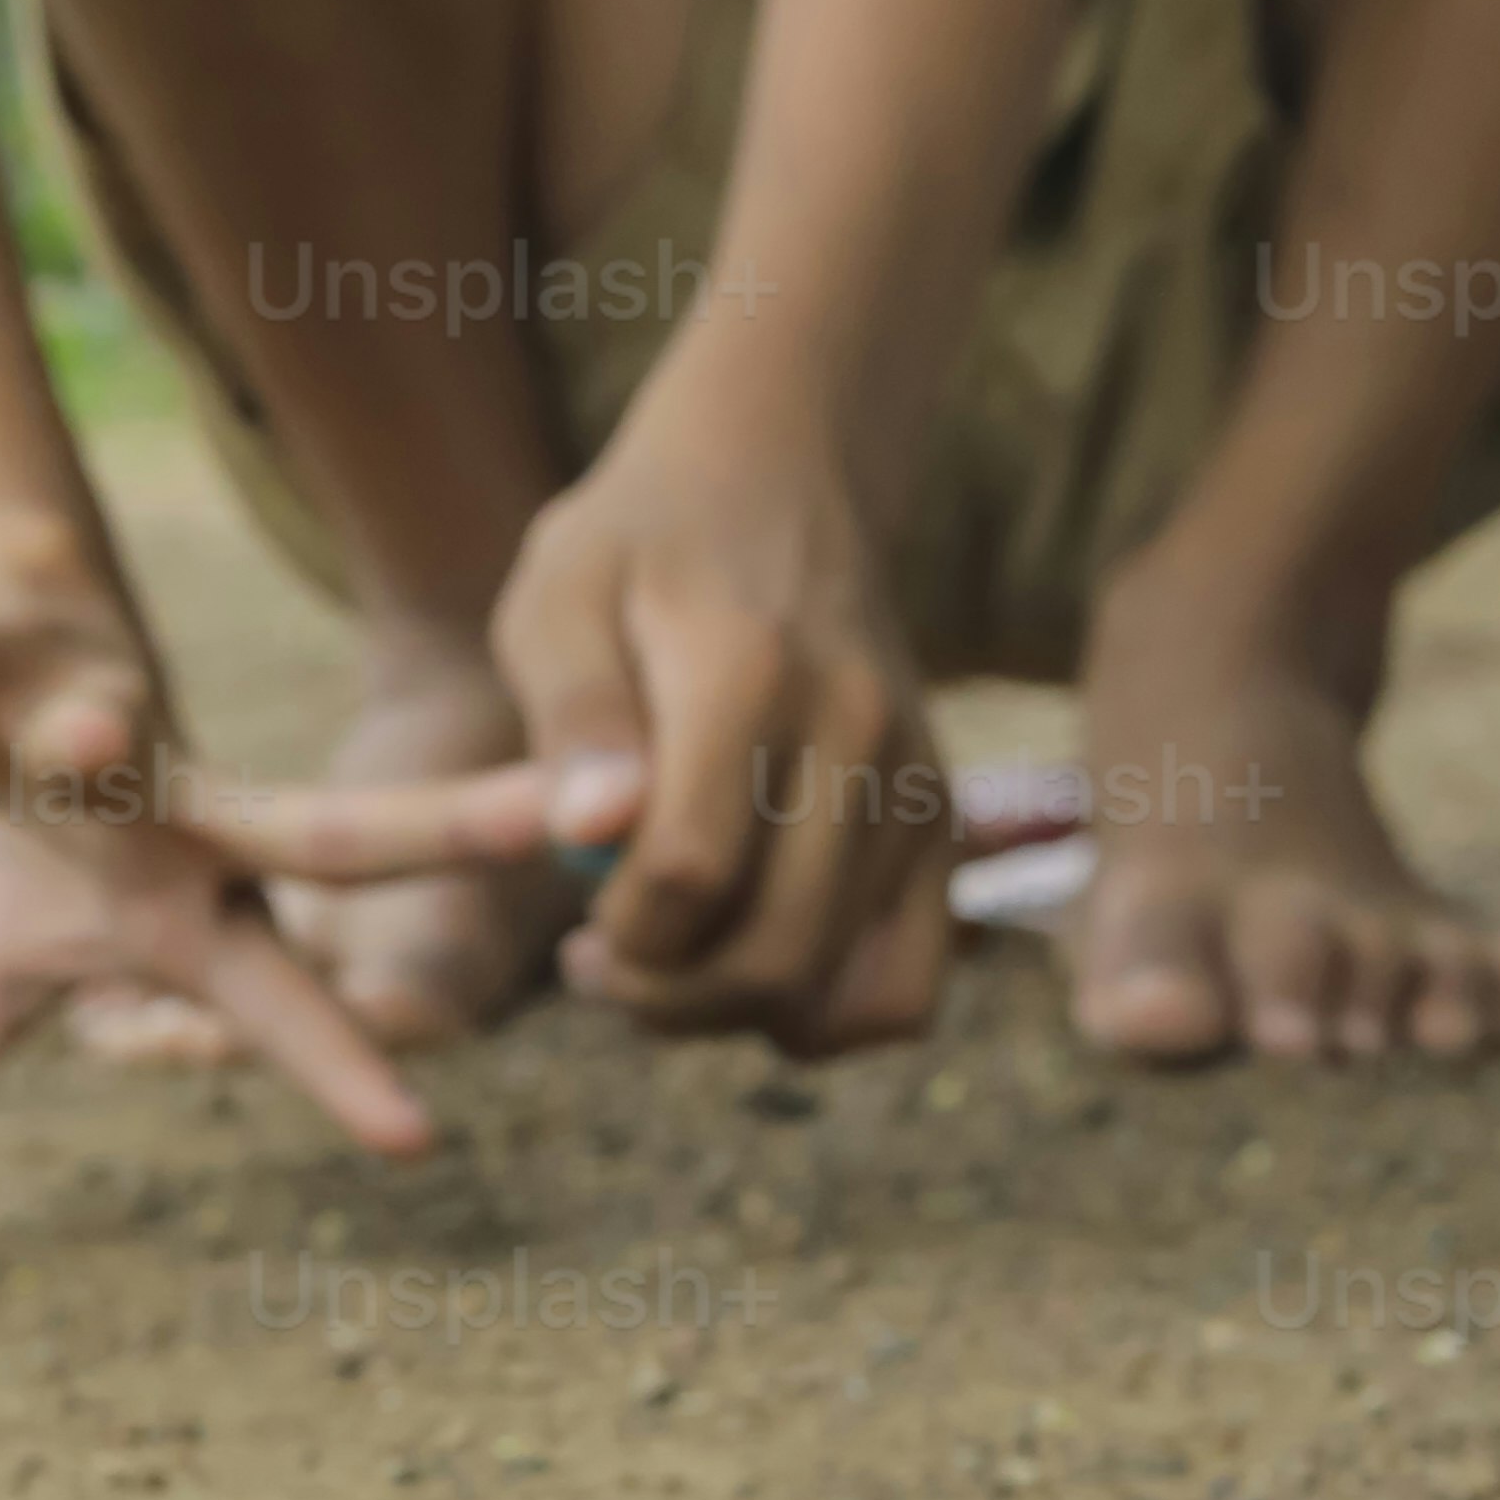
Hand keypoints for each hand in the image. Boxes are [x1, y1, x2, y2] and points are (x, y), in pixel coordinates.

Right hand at [0, 587, 444, 1259]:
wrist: (0, 659)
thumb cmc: (25, 852)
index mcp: (189, 910)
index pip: (282, 1002)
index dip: (338, 1067)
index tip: (412, 1143)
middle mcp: (176, 815)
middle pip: (325, 827)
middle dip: (438, 825)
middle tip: (543, 818)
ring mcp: (92, 724)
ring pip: (113, 726)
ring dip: (94, 730)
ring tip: (84, 728)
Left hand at [486, 378, 950, 1053]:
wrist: (777, 483)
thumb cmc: (635, 550)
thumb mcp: (559, 598)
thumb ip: (572, 715)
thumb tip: (588, 836)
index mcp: (753, 671)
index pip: (689, 871)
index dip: (616, 928)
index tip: (575, 903)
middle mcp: (860, 733)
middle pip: (773, 952)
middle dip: (664, 995)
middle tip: (599, 960)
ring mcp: (915, 784)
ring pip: (839, 989)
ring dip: (733, 1012)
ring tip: (669, 958)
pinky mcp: (940, 822)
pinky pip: (907, 986)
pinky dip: (825, 1016)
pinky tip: (750, 973)